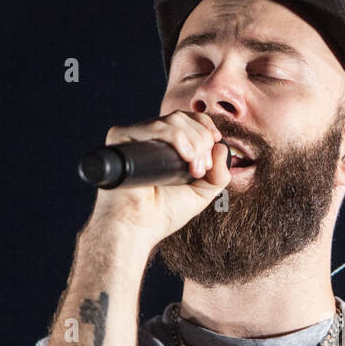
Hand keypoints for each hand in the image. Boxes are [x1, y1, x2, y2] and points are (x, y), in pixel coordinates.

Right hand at [88, 110, 229, 242]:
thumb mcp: (201, 193)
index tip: (216, 141)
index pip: (187, 118)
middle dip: (202, 141)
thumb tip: (223, 148)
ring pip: (172, 121)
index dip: (205, 125)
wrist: (138, 228)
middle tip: (201, 169)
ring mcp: (135, 136)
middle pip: (183, 118)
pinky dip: (176, 138)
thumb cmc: (164, 213)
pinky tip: (185, 157)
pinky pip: (154, 127)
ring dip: (193, 142)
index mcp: (165, 144)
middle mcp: (149, 136)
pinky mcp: (121, 137)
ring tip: (194, 169)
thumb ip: (219, 174)